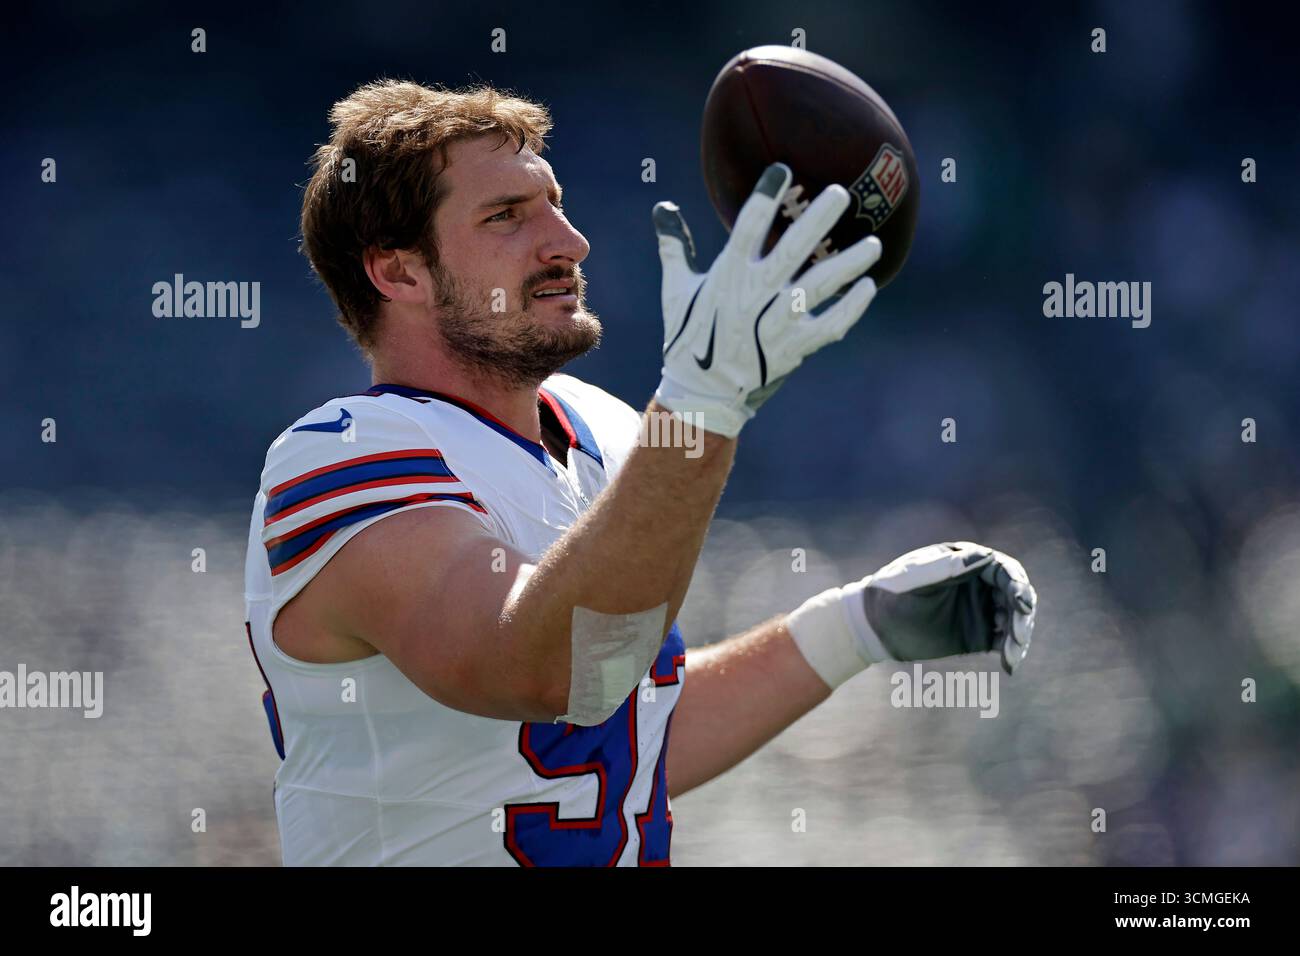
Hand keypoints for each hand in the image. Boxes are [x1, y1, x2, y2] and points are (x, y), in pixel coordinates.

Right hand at [651, 162, 882, 437]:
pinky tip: (868, 286)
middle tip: (841, 194)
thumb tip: (662, 208)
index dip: (765, 196)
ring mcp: (777, 323)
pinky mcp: (794, 347)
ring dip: (848, 264)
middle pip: (793, 250)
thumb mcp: (676, 290)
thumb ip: (674, 247)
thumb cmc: (689, 336)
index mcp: (728, 276)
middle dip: (818, 220)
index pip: (748, 227)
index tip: (782, 170)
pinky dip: (852, 308)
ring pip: (819, 286)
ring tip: (873, 244)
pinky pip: (830, 325)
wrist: (702, 393)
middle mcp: (755, 295)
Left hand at [851, 542, 1037, 673]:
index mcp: (967, 561)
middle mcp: (980, 584)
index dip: (1018, 585)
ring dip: (1018, 636)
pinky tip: (1008, 664)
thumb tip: (986, 556)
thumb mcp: (916, 577)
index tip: (1022, 604)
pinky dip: (1010, 651)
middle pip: (1015, 596)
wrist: (874, 624)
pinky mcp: (978, 635)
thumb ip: (948, 567)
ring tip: (1011, 656)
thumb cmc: (891, 592)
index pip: (1004, 570)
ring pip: (1013, 620)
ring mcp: (981, 609)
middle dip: (1022, 615)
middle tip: (1019, 636)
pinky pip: (1002, 641)